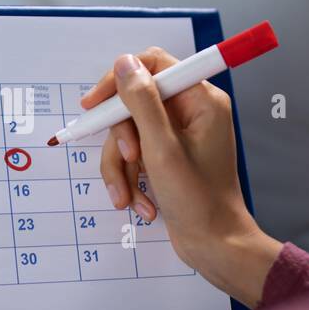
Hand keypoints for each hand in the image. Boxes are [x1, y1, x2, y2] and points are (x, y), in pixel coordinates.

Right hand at [82, 48, 282, 306]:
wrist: (214, 247)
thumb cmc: (197, 201)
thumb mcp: (161, 149)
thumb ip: (141, 102)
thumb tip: (123, 62)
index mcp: (200, 100)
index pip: (152, 65)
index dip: (118, 81)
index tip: (93, 105)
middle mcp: (191, 112)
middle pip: (134, 105)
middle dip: (122, 139)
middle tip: (128, 160)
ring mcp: (178, 136)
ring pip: (129, 134)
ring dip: (122, 167)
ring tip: (128, 197)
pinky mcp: (168, 158)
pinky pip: (135, 155)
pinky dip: (131, 178)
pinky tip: (141, 203)